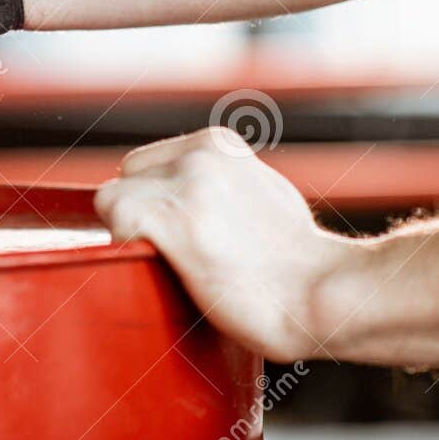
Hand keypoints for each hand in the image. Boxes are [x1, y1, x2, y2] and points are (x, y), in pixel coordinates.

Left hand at [93, 127, 354, 361]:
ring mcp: (185, 184)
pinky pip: (113, 218)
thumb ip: (219, 184)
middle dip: (142, 211)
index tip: (183, 235)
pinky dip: (124, 244)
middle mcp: (198, 154)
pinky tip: (165, 267)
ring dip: (131, 233)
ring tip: (176, 264)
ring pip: (113, 199)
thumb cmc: (296, 263)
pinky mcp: (171, 218)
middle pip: (128, 176)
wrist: (326, 296)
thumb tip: (186, 196)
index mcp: (217, 143)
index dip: (155, 202)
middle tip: (178, 252)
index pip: (149, 164)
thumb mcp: (259, 195)